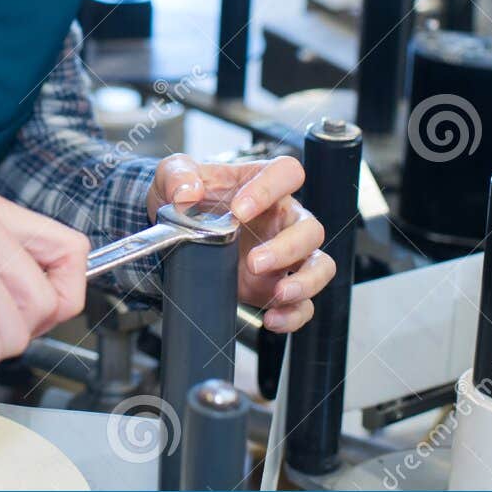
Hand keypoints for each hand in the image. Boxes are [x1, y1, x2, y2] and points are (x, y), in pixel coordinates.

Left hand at [146, 154, 332, 332]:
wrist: (172, 232)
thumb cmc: (185, 196)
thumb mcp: (171, 174)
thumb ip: (177, 175)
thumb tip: (187, 191)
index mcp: (261, 183)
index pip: (287, 173)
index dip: (269, 189)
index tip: (239, 210)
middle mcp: (281, 218)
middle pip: (310, 228)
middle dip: (287, 247)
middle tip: (253, 261)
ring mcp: (284, 254)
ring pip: (320, 265)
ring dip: (305, 282)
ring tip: (279, 294)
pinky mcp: (275, 285)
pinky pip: (303, 303)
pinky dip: (293, 315)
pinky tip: (271, 318)